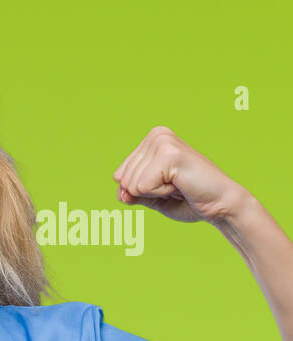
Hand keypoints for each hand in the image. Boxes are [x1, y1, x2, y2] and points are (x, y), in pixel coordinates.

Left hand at [112, 125, 245, 223]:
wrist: (221, 205)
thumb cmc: (190, 200)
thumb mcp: (151, 196)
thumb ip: (131, 192)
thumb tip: (120, 192)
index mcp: (151, 140)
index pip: (120, 175)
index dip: (140, 191)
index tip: (168, 185)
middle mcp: (157, 135)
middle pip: (123, 179)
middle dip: (146, 192)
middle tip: (176, 186)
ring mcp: (163, 142)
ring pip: (131, 184)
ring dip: (155, 192)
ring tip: (179, 185)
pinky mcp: (169, 154)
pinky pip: (142, 187)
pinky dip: (160, 194)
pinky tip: (180, 185)